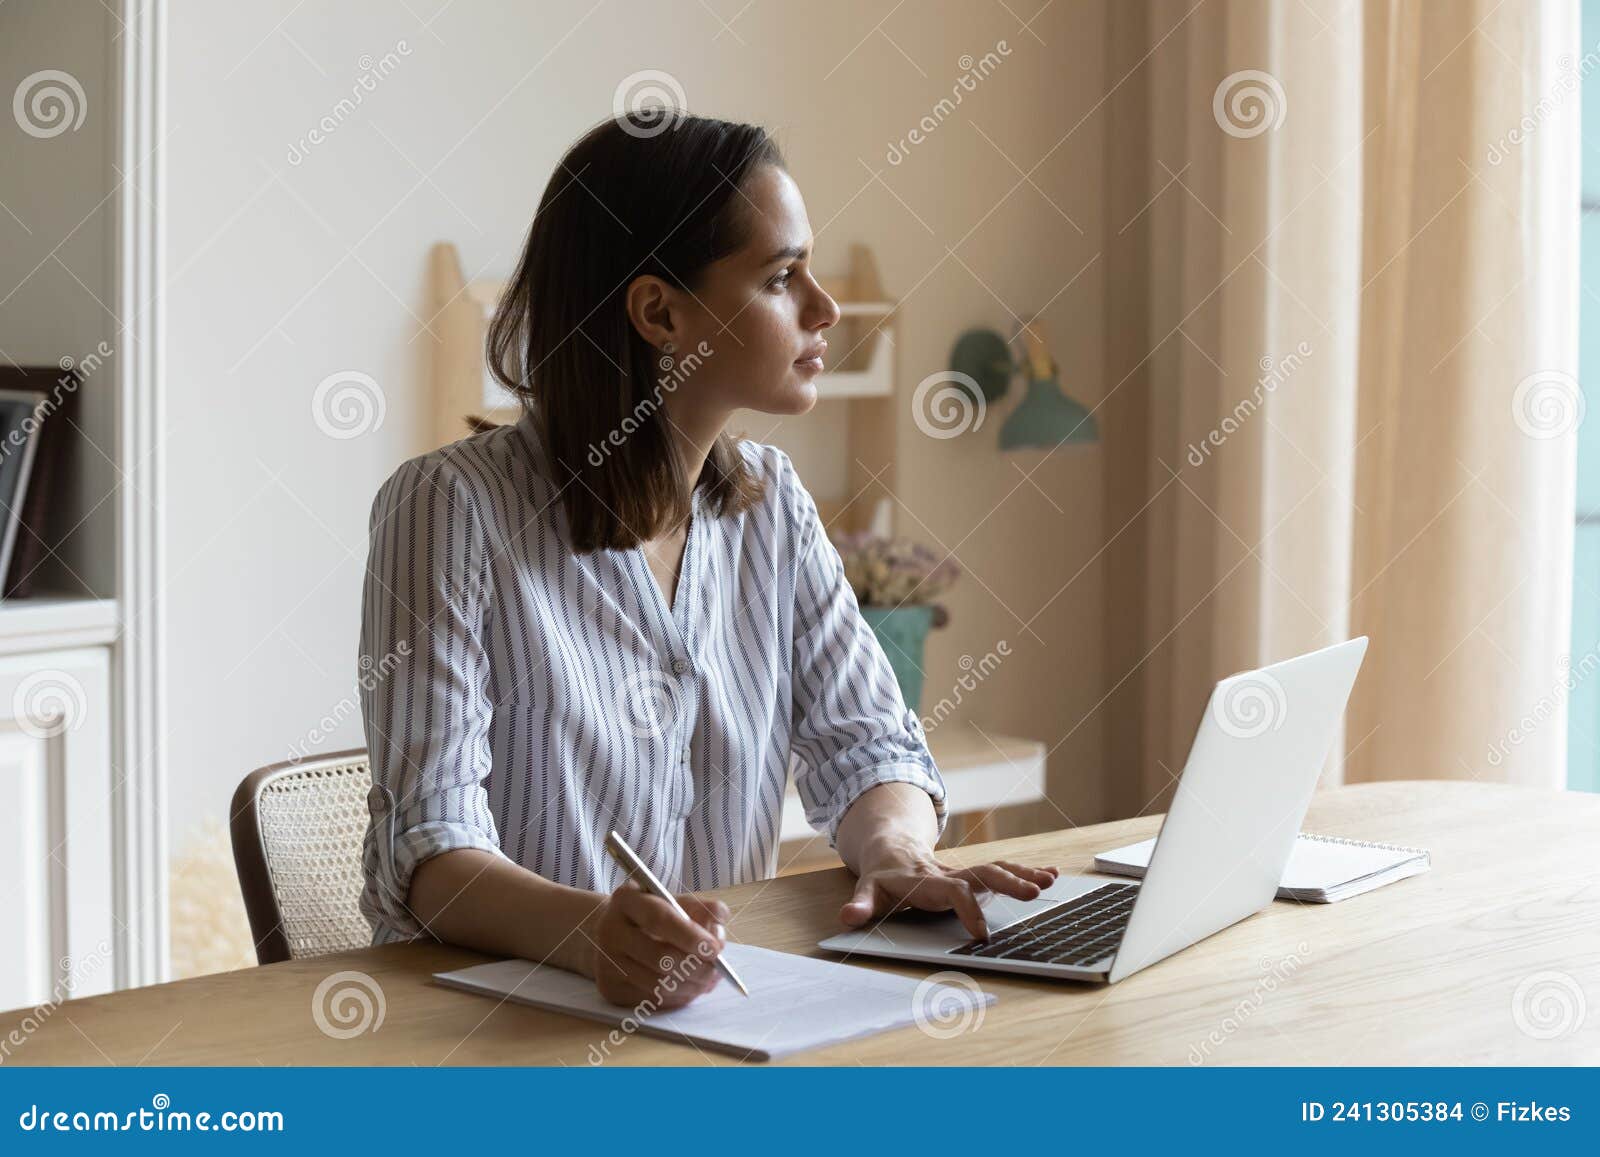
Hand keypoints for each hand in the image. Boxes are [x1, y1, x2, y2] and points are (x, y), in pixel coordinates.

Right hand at [587, 882, 729, 1008]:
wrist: (615, 933)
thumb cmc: (652, 914)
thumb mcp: (674, 901)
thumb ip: (701, 908)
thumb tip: (720, 922)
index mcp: (626, 899)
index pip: (658, 919)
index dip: (690, 936)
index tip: (715, 948)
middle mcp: (609, 930)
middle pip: (659, 957)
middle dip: (696, 968)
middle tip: (717, 970)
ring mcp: (606, 962)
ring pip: (657, 984)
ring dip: (691, 986)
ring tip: (709, 980)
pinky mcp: (609, 988)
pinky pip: (651, 1000)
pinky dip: (678, 997)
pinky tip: (690, 987)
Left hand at [839, 847, 1059, 940]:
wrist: (890, 849)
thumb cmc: (881, 877)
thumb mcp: (866, 890)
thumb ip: (859, 905)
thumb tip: (847, 916)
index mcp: (926, 881)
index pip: (952, 891)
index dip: (967, 910)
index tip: (982, 934)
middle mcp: (949, 874)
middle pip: (983, 874)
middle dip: (1009, 883)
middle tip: (1034, 893)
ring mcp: (963, 872)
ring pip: (996, 869)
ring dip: (1023, 874)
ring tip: (1050, 880)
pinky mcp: (972, 876)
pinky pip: (1001, 871)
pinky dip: (1026, 872)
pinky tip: (1049, 874)